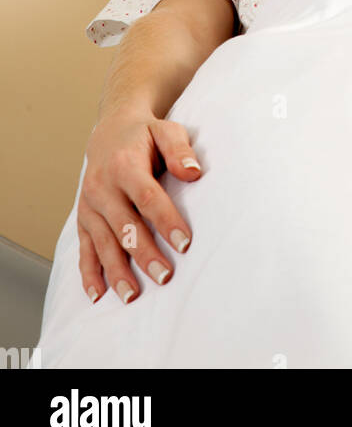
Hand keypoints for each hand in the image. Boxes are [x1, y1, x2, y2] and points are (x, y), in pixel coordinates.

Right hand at [77, 112, 202, 304]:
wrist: (110, 131)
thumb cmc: (145, 136)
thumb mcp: (165, 131)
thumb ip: (180, 150)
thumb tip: (193, 171)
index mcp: (125, 165)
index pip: (148, 197)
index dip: (166, 221)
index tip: (184, 243)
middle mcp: (102, 187)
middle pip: (125, 225)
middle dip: (144, 253)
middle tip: (164, 276)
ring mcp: (90, 205)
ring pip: (103, 242)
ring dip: (117, 270)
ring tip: (133, 295)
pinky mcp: (83, 219)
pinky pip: (84, 248)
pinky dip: (89, 272)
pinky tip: (97, 294)